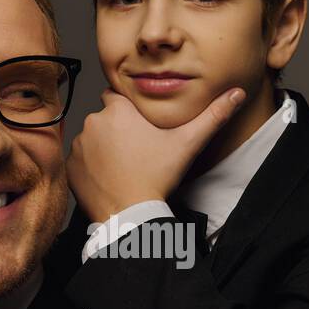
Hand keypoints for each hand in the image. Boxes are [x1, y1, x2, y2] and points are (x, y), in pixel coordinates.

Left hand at [67, 87, 245, 221]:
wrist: (129, 214)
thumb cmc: (157, 177)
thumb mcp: (187, 144)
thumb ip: (213, 116)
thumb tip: (237, 94)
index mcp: (118, 110)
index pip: (118, 96)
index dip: (130, 111)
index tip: (140, 127)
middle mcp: (93, 122)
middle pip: (106, 118)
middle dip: (117, 129)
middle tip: (136, 150)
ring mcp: (78, 144)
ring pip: (93, 138)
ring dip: (103, 147)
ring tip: (123, 165)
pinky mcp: (71, 165)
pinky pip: (81, 158)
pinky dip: (92, 165)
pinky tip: (110, 176)